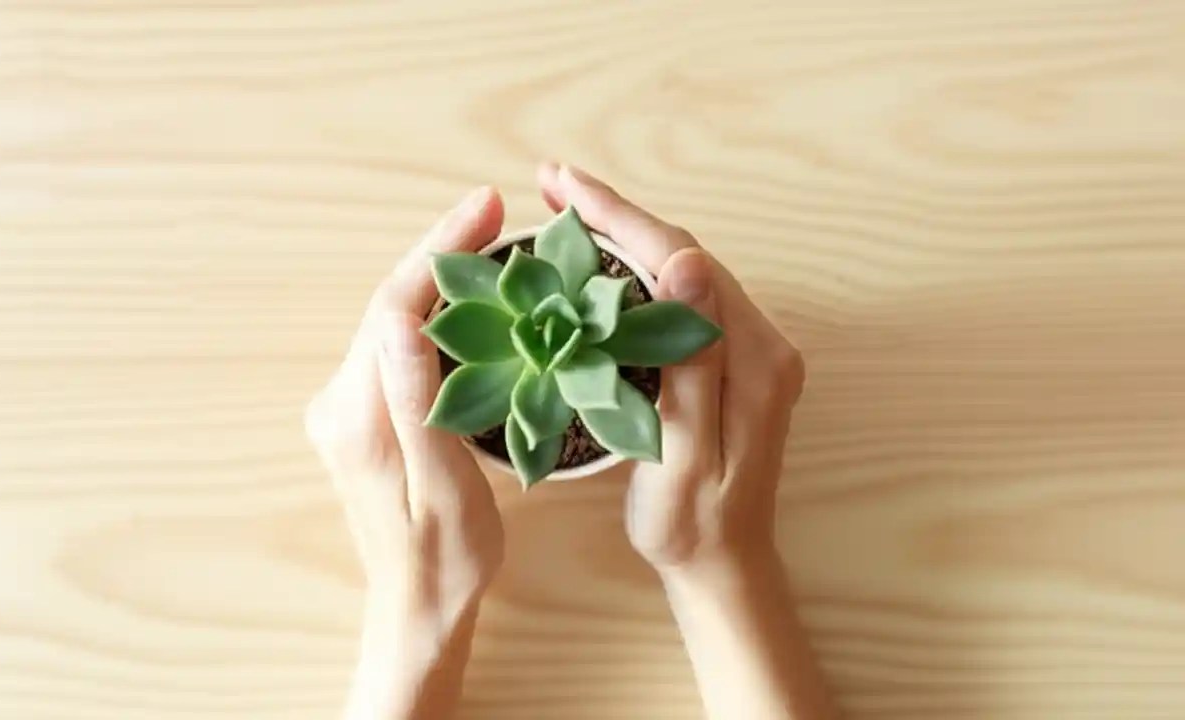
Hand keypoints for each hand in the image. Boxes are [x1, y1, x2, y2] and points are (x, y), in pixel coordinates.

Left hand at [305, 188, 506, 719]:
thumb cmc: (448, 557)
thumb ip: (416, 403)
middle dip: (440, 250)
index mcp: (360, 417)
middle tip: (494, 208)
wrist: (416, 604)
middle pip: (389, 302)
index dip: (439, 250)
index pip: (394, 306)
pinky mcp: (360, 413)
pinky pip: (397, 344)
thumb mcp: (442, 487)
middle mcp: (340, 403)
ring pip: (392, 319)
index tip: (488, 207)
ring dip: (437, 275)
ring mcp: (345, 407)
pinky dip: (434, 311)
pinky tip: (469, 295)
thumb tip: (402, 317)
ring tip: (489, 238)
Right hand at [538, 164, 835, 719]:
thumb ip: (694, 361)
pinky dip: (637, 271)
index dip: (619, 217)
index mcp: (753, 360)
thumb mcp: (683, 452)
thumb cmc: (691, 523)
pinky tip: (599, 264)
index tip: (564, 184)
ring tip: (567, 209)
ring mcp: (749, 350)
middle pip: (682, 254)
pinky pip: (680, 298)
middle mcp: (761, 342)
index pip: (682, 262)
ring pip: (681, 270)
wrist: (723, 563)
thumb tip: (687, 263)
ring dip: (625, 235)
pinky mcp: (732, 361)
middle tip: (552, 183)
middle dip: (616, 214)